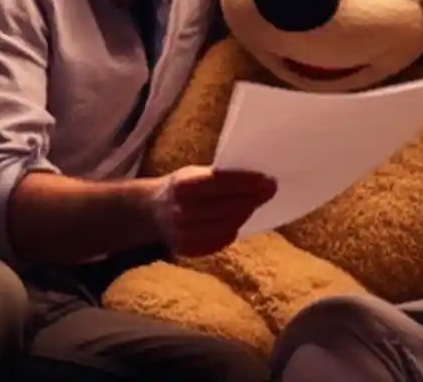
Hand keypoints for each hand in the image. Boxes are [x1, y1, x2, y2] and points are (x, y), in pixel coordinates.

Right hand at [149, 165, 276, 257]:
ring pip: (228, 225)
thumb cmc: (181, 187)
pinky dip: (233, 229)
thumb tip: (255, 178)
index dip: (247, 182)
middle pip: (228, 206)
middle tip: (270, 191)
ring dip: (245, 213)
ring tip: (254, 204)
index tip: (269, 180)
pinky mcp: (188, 249)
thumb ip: (217, 176)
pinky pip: (220, 241)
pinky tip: (237, 220)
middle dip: (253, 198)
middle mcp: (182, 211)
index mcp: (182, 185)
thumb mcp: (192, 173)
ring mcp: (184, 233)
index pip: (221, 183)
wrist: (151, 212)